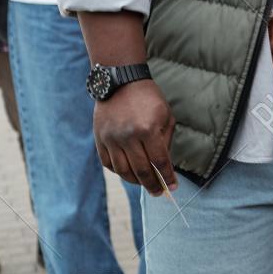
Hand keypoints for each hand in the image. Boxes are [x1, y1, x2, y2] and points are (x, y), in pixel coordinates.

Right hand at [93, 79, 177, 194]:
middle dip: (152, 185)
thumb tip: (165, 166)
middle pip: (141, 171)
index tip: (172, 188)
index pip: (160, 162)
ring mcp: (111, 138)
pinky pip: (108, 163)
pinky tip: (128, 172)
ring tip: (144, 183)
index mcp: (148, 130)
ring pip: (123, 171)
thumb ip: (166, 142)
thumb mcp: (166, 117)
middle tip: (158, 192)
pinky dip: (119, 171)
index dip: (167, 177)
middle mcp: (128, 137)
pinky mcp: (99, 138)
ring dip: (135, 181)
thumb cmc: (149, 99)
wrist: (121, 81)